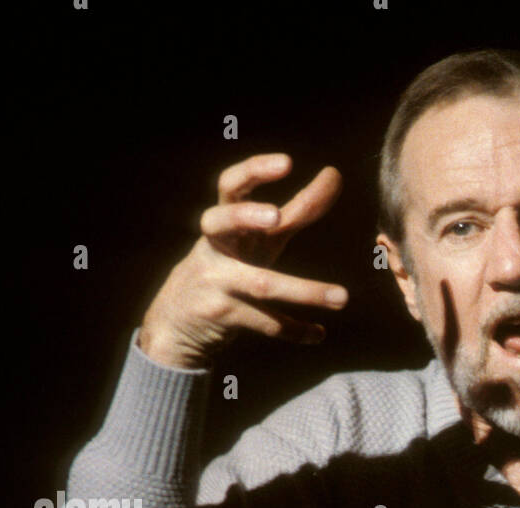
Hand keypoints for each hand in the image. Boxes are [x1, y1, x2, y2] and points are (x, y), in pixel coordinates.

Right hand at [138, 153, 346, 368]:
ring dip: (305, 291)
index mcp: (224, 224)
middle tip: (274, 215)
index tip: (286, 162)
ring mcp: (216, 282)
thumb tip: (335, 175)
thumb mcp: (257, 240)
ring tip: (342, 297)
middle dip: (244, 216)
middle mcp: (215, 248)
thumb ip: (295, 211)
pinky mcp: (223, 315)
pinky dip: (294, 329)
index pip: (231, 186)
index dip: (255, 171)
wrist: (177, 321)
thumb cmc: (230, 269)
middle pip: (221, 223)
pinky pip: (265, 322)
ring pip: (261, 283)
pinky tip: (319, 334)